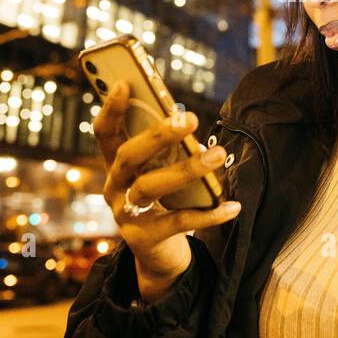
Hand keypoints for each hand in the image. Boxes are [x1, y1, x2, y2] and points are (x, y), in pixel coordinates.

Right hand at [91, 80, 239, 302]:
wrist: (159, 254)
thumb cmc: (164, 200)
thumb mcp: (159, 172)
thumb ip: (164, 150)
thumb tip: (186, 118)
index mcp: (115, 165)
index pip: (105, 133)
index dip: (111, 108)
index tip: (123, 83)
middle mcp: (114, 187)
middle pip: (129, 156)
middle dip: (158, 135)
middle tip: (190, 119)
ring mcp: (125, 214)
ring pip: (151, 186)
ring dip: (187, 168)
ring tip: (218, 155)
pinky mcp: (143, 239)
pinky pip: (177, 223)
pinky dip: (207, 214)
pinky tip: (233, 205)